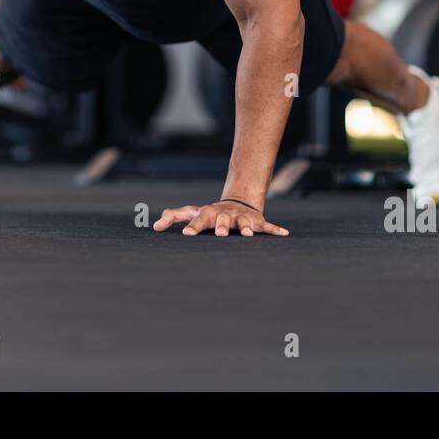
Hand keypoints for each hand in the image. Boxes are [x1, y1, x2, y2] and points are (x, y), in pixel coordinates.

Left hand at [152, 200, 288, 236]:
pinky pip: (267, 226)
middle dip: (222, 226)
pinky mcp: (256, 221)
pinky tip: (284, 234)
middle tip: (220, 235)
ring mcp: (241, 218)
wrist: (237, 202)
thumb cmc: (210, 213)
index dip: (193, 226)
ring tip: (248, 235)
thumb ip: (174, 217)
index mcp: (208, 213)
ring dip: (247, 228)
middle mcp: (225, 215)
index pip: (198, 219)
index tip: (187, 235)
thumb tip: (155, 226)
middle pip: (222, 220)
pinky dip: (275, 230)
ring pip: (244, 222)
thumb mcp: (193, 213)